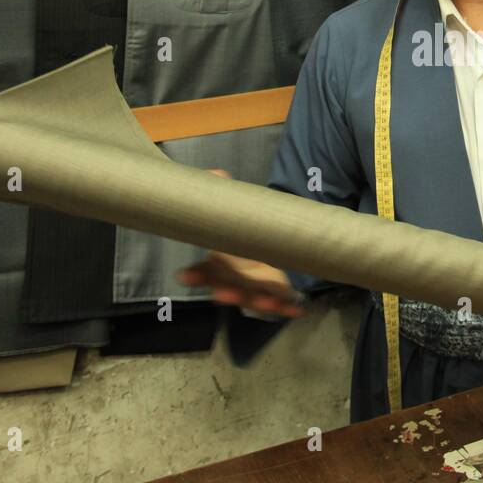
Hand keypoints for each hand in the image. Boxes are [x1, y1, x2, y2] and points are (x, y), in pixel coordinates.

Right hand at [176, 169, 305, 318]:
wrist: (278, 241)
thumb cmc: (250, 230)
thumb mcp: (239, 210)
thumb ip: (226, 196)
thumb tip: (215, 172)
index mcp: (224, 260)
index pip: (204, 269)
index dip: (195, 273)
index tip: (185, 276)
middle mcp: (238, 277)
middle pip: (229, 288)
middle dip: (226, 292)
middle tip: (223, 294)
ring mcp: (259, 287)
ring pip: (255, 299)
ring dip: (257, 303)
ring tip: (263, 302)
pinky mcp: (280, 293)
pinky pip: (284, 303)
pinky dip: (289, 307)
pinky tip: (296, 310)